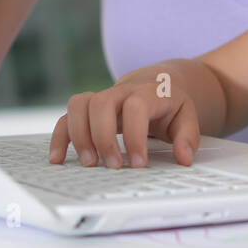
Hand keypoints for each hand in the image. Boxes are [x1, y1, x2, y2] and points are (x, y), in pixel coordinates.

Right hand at [48, 78, 200, 168]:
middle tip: (113, 165)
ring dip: (79, 136)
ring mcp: (101, 98)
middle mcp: (120, 91)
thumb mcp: (187, 116)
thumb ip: (188, 136)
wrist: (158, 83)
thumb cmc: (170, 103)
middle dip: (103, 137)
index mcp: (147, 92)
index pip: (135, 106)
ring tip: (90, 163)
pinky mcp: (88, 110)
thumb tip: (183, 157)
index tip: (138, 164)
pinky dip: (60, 137)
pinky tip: (58, 159)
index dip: (135, 136)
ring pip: (79, 105)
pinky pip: (66, 117)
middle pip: (101, 103)